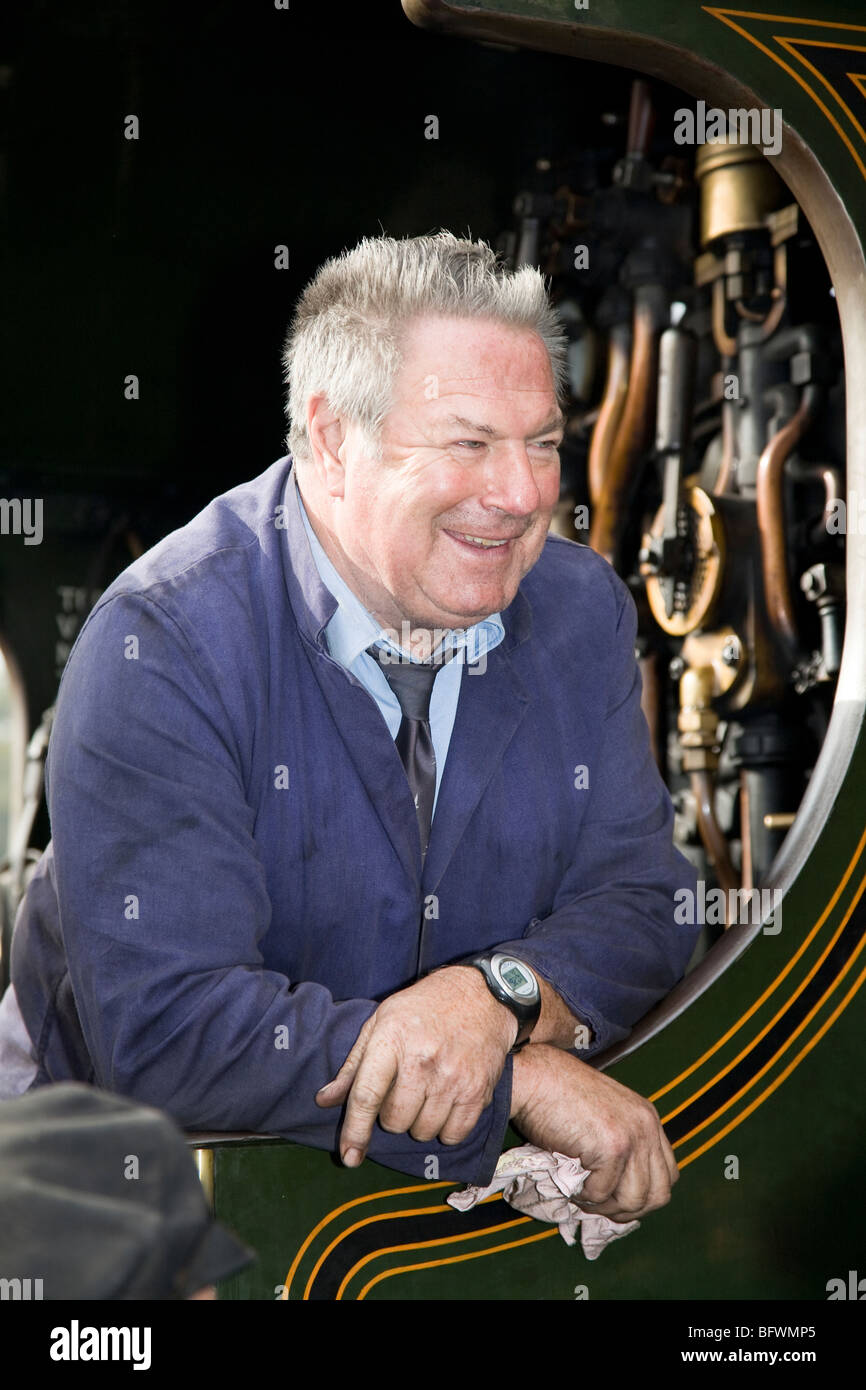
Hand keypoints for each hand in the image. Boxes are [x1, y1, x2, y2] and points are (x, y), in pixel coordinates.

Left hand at [315, 966, 516, 1165]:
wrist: (482, 995)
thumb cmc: (424, 1008)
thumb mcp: (381, 1022)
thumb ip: (354, 1065)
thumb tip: (324, 1101)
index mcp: (391, 1039)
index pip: (366, 1096)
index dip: (355, 1131)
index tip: (349, 1156)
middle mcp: (422, 1060)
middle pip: (395, 1120)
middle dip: (392, 1115)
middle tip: (403, 1090)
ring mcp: (452, 1077)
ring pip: (423, 1131)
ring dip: (419, 1122)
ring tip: (426, 1093)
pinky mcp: (478, 1090)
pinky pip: (453, 1134)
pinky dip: (446, 1129)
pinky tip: (445, 1104)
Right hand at [510, 1043, 678, 1221]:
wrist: (535, 1077)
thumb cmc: (558, 1096)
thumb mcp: (604, 1116)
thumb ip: (621, 1147)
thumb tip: (620, 1196)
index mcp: (648, 1118)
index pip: (668, 1175)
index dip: (644, 1195)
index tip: (617, 1200)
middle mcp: (647, 1126)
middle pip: (659, 1194)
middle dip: (628, 1210)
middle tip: (600, 1206)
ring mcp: (632, 1137)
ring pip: (633, 1200)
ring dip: (605, 1205)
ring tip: (582, 1193)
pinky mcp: (612, 1148)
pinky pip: (601, 1193)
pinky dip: (582, 1194)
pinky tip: (569, 1178)